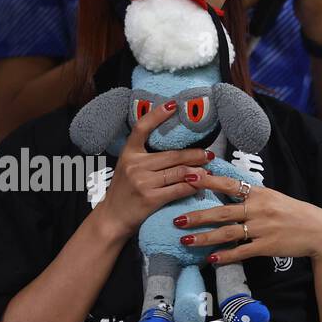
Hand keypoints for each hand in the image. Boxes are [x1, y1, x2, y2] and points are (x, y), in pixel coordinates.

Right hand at [92, 101, 211, 239]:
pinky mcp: (151, 198)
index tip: (173, 104)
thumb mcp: (128, 168)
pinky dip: (194, 187)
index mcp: (128, 153)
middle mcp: (134, 165)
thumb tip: (176, 150)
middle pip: (172, 155)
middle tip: (209, 154)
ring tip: (209, 170)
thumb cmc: (124, 191)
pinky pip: (179, 189)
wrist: (112, 217)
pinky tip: (202, 185)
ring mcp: (142, 182)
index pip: (142, 128)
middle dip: (195, 154)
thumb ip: (146, 158)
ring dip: (199, 171)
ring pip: (179, 172)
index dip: (157, 115)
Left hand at [173, 173, 321, 263]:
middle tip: (177, 219)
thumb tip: (219, 182)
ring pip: (228, 233)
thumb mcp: (270, 195)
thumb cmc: (291, 211)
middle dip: (198, 216)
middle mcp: (258, 209)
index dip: (207, 181)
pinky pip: (242, 251)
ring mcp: (262, 229)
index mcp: (257, 193)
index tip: (187, 177)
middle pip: (222, 212)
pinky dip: (226, 255)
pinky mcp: (267, 246)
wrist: (319, 231)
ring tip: (186, 240)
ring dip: (205, 237)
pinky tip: (211, 258)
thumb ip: (247, 192)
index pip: (227, 184)